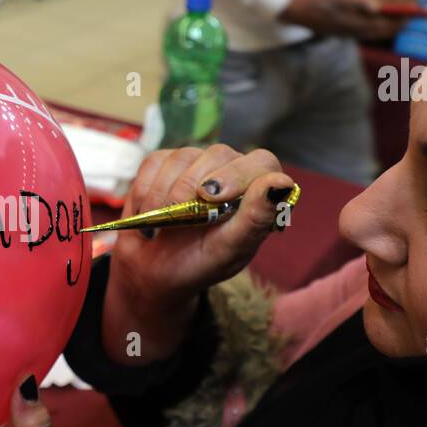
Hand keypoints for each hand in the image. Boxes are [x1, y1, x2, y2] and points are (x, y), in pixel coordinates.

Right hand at [102, 145, 294, 363]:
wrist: (154, 272)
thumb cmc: (199, 264)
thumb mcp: (229, 251)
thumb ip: (257, 219)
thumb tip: (280, 183)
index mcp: (255, 193)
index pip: (262, 163)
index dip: (239, 174)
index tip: (212, 198)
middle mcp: (229, 171)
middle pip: (219, 154)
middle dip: (193, 186)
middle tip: (179, 215)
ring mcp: (196, 163)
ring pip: (183, 157)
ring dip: (165, 196)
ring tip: (162, 226)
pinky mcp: (164, 163)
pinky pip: (155, 162)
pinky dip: (146, 192)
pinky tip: (148, 214)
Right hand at [278, 0, 403, 42]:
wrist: (289, 8)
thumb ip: (357, 1)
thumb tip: (378, 7)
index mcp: (351, 22)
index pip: (383, 24)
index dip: (399, 19)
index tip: (412, 12)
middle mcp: (348, 31)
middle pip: (379, 31)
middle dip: (395, 24)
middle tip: (409, 15)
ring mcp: (342, 32)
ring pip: (370, 33)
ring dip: (385, 26)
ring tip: (396, 17)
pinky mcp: (337, 31)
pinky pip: (361, 32)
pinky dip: (372, 27)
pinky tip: (373, 20)